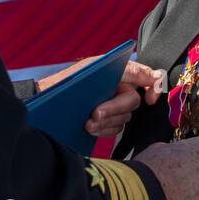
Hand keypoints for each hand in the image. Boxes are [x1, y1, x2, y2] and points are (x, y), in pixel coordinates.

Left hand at [36, 58, 165, 138]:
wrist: (43, 101)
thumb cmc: (66, 81)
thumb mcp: (91, 69)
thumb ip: (123, 70)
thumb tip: (152, 75)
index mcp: (118, 72)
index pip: (147, 77)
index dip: (155, 86)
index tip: (149, 98)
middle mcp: (119, 89)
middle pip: (131, 101)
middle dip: (114, 108)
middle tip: (95, 113)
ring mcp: (113, 108)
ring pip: (123, 118)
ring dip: (106, 122)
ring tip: (86, 123)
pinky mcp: (105, 123)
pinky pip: (114, 129)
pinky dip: (102, 130)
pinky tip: (88, 128)